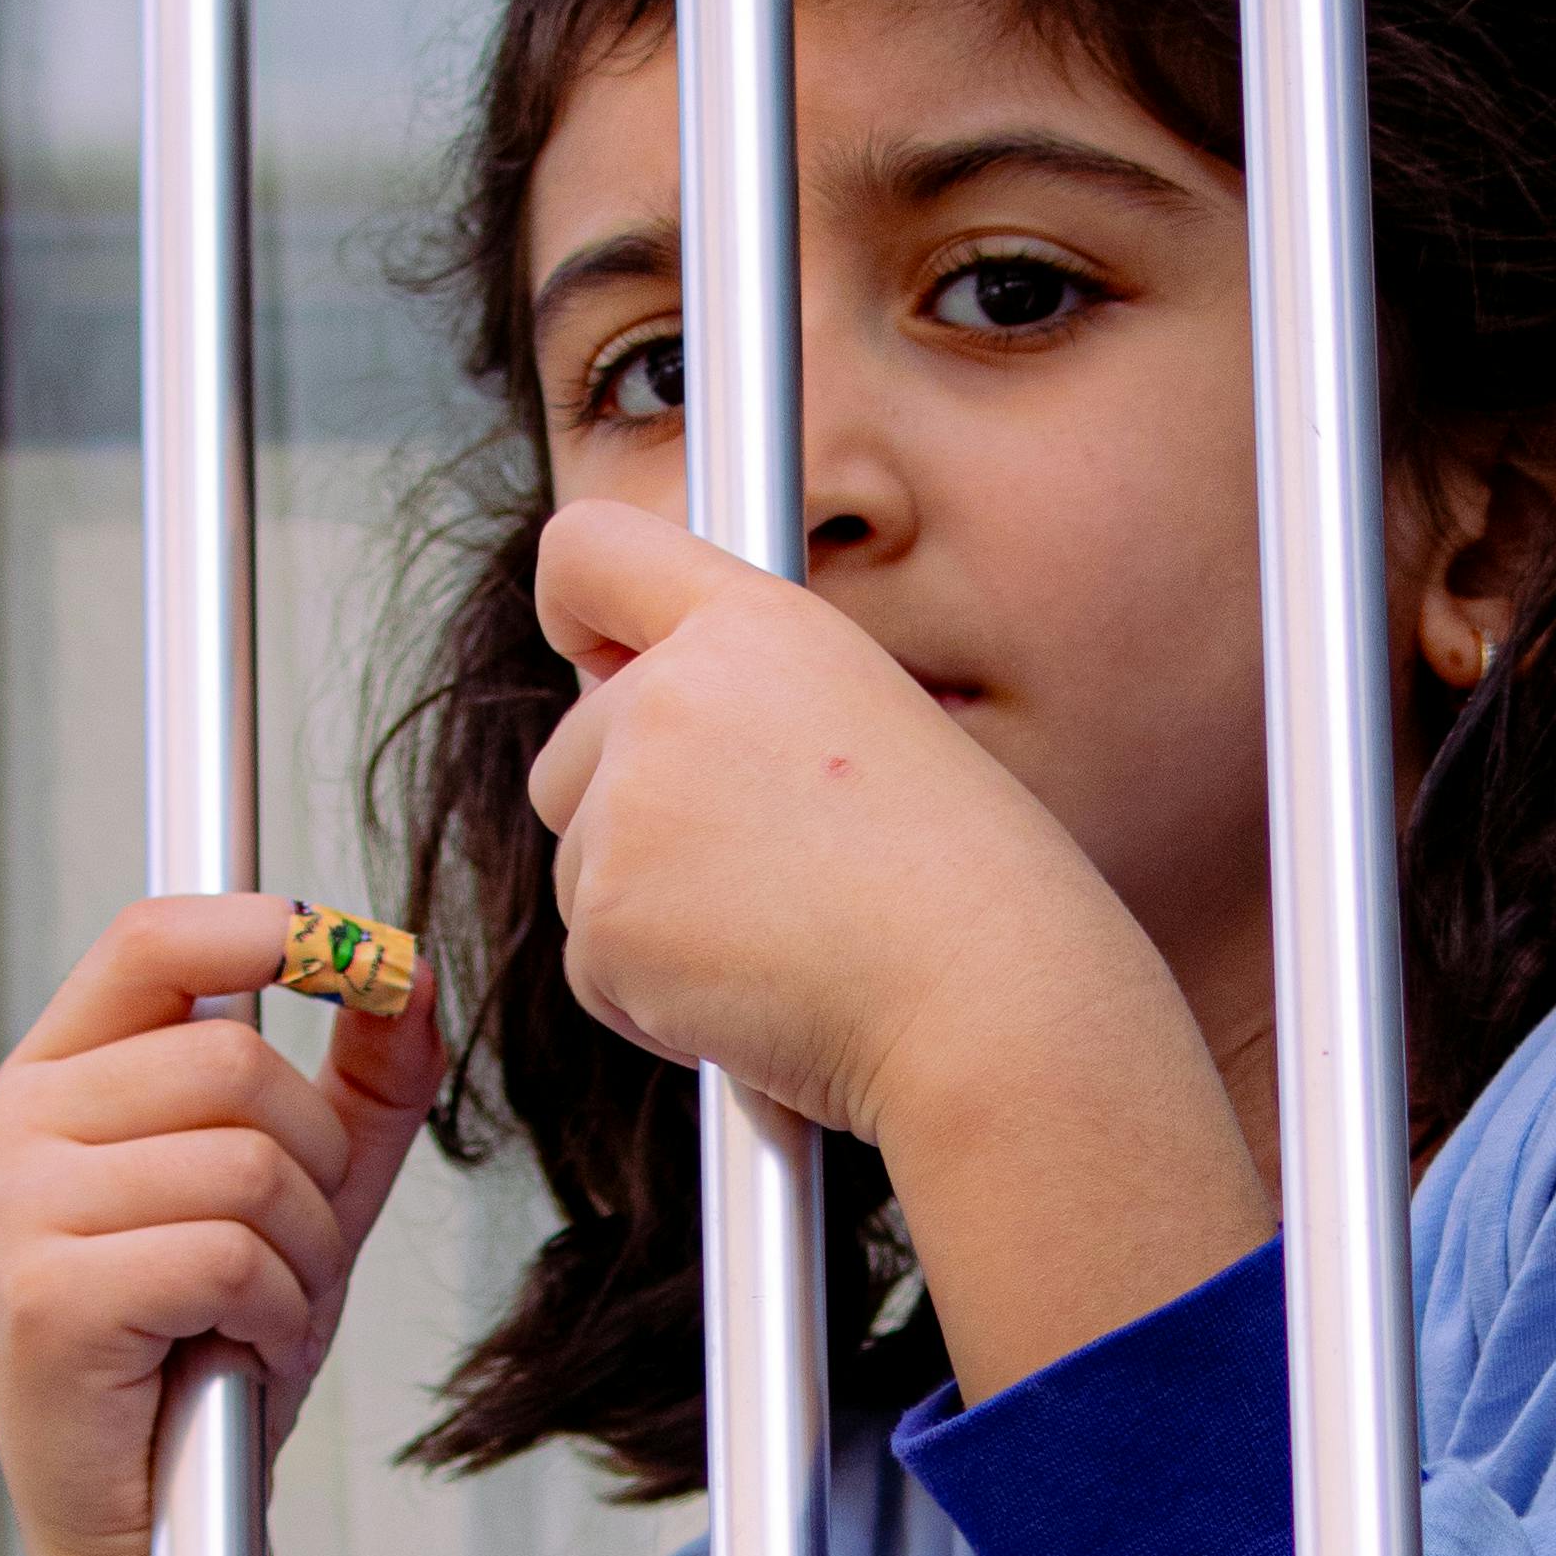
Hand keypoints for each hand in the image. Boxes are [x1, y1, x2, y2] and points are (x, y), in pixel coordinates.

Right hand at [0, 900, 439, 1555]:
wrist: (159, 1524)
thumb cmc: (208, 1352)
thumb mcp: (306, 1195)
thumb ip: (360, 1081)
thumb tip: (408, 969)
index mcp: (60, 1079)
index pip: (154, 939)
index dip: (268, 927)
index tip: (359, 957)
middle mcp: (17, 1129)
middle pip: (235, 1066)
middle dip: (314, 1169)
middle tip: (286, 1258)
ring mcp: (16, 1209)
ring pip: (247, 1163)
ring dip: (300, 1256)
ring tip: (256, 1313)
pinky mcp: (44, 1296)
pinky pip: (228, 1253)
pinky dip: (275, 1312)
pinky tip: (237, 1350)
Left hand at [530, 504, 1272, 1396]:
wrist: (984, 994)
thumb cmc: (959, 885)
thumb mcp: (869, 728)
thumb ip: (747, 704)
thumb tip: (632, 726)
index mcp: (753, 626)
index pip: (592, 552)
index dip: (575, 605)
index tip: (592, 650)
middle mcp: (673, 694)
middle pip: (571, 751)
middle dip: (630, 822)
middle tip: (760, 877)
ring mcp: (628, 806)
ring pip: (581, 868)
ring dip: (652, 920)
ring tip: (782, 939)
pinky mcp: (607, 918)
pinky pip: (592, 967)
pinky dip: (655, 1002)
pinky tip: (757, 996)